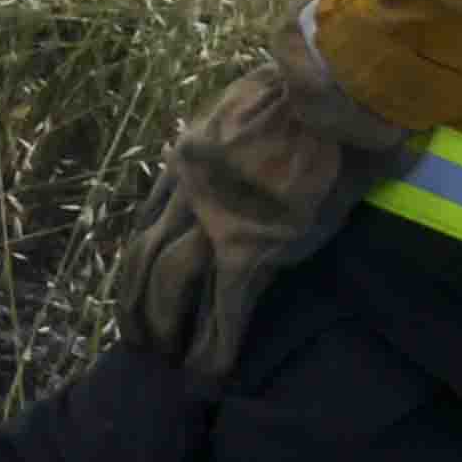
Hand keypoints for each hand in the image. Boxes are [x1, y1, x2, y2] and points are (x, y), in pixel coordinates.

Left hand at [105, 29, 422, 383]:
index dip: (135, 265)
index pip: (146, 224)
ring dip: (165, 326)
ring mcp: (216, 219)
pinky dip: (216, 340)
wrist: (328, 90)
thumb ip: (231, 150)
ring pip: (170, 283)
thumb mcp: (246, 117)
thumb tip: (237, 174)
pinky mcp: (252, 244)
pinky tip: (209, 371)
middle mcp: (187, 191)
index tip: (132, 293)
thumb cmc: (305, 99)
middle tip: (138, 342)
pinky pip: (226, 302)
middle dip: (136, 304)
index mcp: (185, 162)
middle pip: (144, 257)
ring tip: (168, 362)